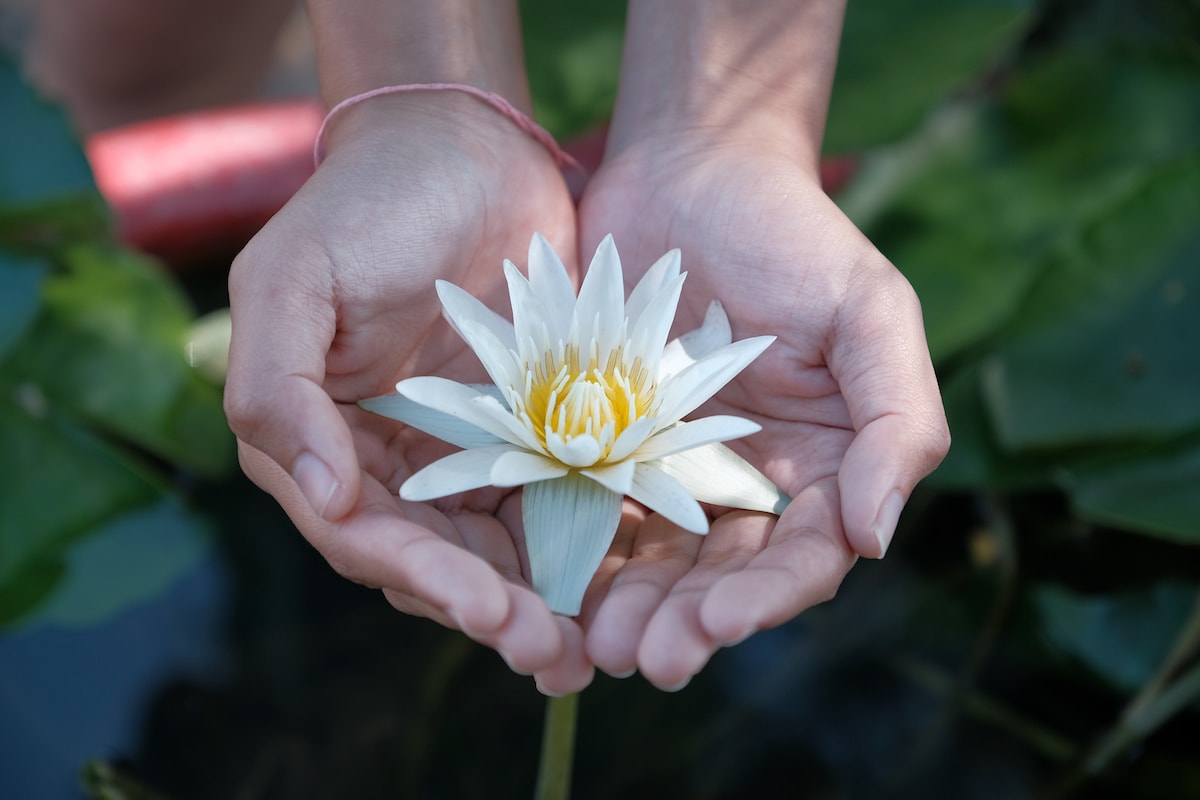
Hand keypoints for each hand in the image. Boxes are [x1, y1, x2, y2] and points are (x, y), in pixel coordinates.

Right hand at [224, 94, 591, 693]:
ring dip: (537, 603)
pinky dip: (575, 548)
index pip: (366, 535)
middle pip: (433, 561)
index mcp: (319, 440)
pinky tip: (616, 585)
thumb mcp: (294, 281)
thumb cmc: (370, 206)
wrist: (465, 149)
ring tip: (587, 650)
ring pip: (493, 551)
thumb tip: (323, 501)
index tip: (489, 611)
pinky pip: (547, 505)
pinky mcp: (524, 433)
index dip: (424, 579)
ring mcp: (456, 452)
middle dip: (490, 612)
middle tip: (552, 655)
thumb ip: (276, 391)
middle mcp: (384, 462)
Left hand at [575, 136, 949, 689]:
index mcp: (824, 464)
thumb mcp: (870, 311)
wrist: (690, 170)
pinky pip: (593, 512)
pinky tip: (551, 589)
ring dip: (628, 608)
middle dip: (687, 623)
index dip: (767, 598)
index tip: (719, 625)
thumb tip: (875, 539)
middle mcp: (750, 481)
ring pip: (654, 561)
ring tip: (593, 646)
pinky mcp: (606, 445)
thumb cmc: (792, 234)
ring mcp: (673, 468)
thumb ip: (898, 422)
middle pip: (723, 575)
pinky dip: (577, 555)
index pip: (804, 555)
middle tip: (644, 660)